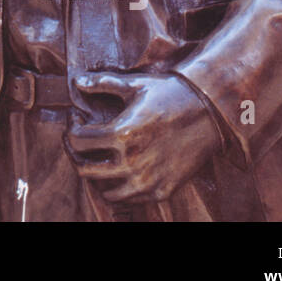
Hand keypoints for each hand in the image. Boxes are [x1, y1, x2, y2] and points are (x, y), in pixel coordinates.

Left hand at [65, 72, 221, 204]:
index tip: (77, 119)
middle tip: (80, 142)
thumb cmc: (170, 95)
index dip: (71, 127)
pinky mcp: (162, 192)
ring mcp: (147, 181)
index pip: (77, 140)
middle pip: (84, 169)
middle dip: (76, 154)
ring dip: (97, 175)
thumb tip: (77, 81)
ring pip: (105, 190)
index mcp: (121, 134)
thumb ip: (101, 84)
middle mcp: (132, 162)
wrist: (210, 113)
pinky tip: (122, 168)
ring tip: (101, 158)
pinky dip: (120, 187)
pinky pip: (130, 198)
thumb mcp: (134, 85)